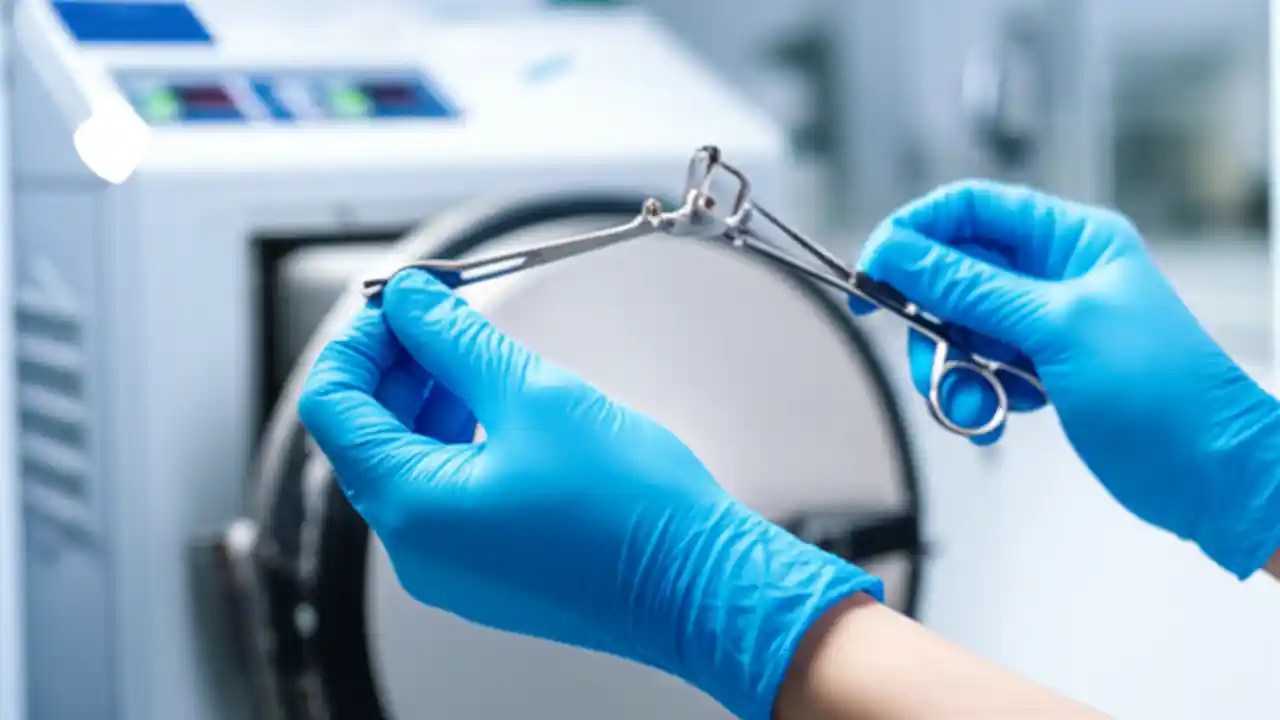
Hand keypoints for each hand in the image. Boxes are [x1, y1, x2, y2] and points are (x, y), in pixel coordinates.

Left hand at [298, 269, 881, 719]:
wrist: (700, 585)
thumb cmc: (630, 505)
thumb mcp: (532, 395)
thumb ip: (455, 340)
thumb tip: (408, 301)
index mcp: (411, 506)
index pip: (333, 406)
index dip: (359, 340)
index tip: (402, 302)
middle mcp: (416, 547)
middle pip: (367, 433)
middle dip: (397, 362)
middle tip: (443, 310)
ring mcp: (451, 564)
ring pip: (407, 460)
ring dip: (428, 397)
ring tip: (476, 350)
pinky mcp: (487, 567)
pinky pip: (444, 491)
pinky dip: (456, 438)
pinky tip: (495, 401)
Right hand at [854, 181, 1279, 577]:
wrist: (1209, 474)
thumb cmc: (1163, 392)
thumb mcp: (1055, 327)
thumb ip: (969, 288)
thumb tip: (901, 253)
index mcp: (1068, 240)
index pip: (968, 211)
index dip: (914, 235)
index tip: (876, 272)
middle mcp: (1052, 275)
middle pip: (951, 275)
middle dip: (931, 322)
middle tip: (928, 358)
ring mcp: (1044, 324)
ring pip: (958, 330)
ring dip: (952, 370)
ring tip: (976, 404)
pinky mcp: (1039, 370)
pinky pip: (978, 371)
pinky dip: (975, 397)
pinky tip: (996, 419)